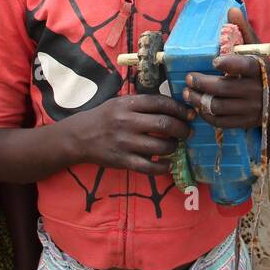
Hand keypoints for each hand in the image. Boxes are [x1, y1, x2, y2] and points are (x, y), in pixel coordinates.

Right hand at [65, 95, 193, 172]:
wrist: (80, 137)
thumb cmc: (104, 117)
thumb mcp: (120, 102)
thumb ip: (143, 103)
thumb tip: (173, 105)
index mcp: (128, 104)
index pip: (160, 103)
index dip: (179, 108)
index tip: (189, 114)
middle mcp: (127, 122)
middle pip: (164, 124)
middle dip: (182, 129)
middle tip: (188, 131)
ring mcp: (125, 143)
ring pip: (160, 146)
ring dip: (174, 146)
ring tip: (175, 145)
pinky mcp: (123, 161)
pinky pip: (149, 167)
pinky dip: (163, 167)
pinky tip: (168, 164)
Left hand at [183, 7, 269, 128]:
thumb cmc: (263, 71)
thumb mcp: (258, 51)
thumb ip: (244, 31)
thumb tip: (231, 9)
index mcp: (261, 69)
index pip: (246, 66)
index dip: (230, 64)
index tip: (213, 62)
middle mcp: (257, 90)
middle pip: (225, 89)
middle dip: (203, 83)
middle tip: (189, 77)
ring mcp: (251, 108)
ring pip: (220, 107)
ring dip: (199, 100)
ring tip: (188, 92)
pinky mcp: (245, 122)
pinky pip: (222, 122)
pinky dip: (206, 115)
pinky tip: (198, 106)